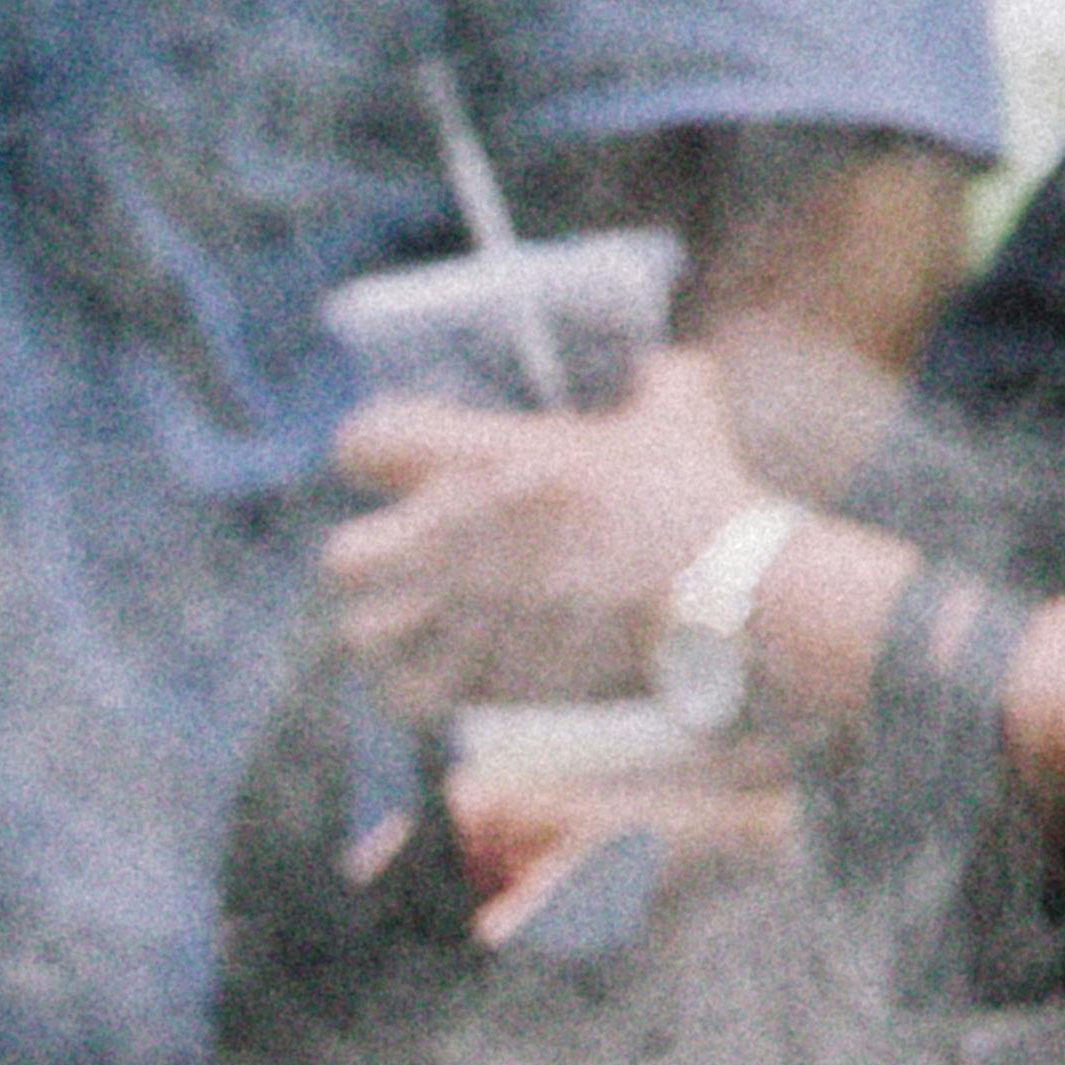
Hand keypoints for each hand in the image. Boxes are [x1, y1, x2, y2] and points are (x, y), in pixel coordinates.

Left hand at [323, 337, 764, 727]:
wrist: (723, 598)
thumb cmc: (697, 498)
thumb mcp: (680, 412)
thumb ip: (659, 379)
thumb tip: (661, 367)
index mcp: (478, 460)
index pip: (361, 443)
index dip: (372, 450)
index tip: (397, 461)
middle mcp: (451, 541)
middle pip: (342, 559)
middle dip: (365, 559)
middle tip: (405, 557)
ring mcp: (463, 617)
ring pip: (361, 638)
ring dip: (383, 631)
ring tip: (419, 622)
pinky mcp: (487, 680)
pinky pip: (407, 698)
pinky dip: (416, 690)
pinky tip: (448, 672)